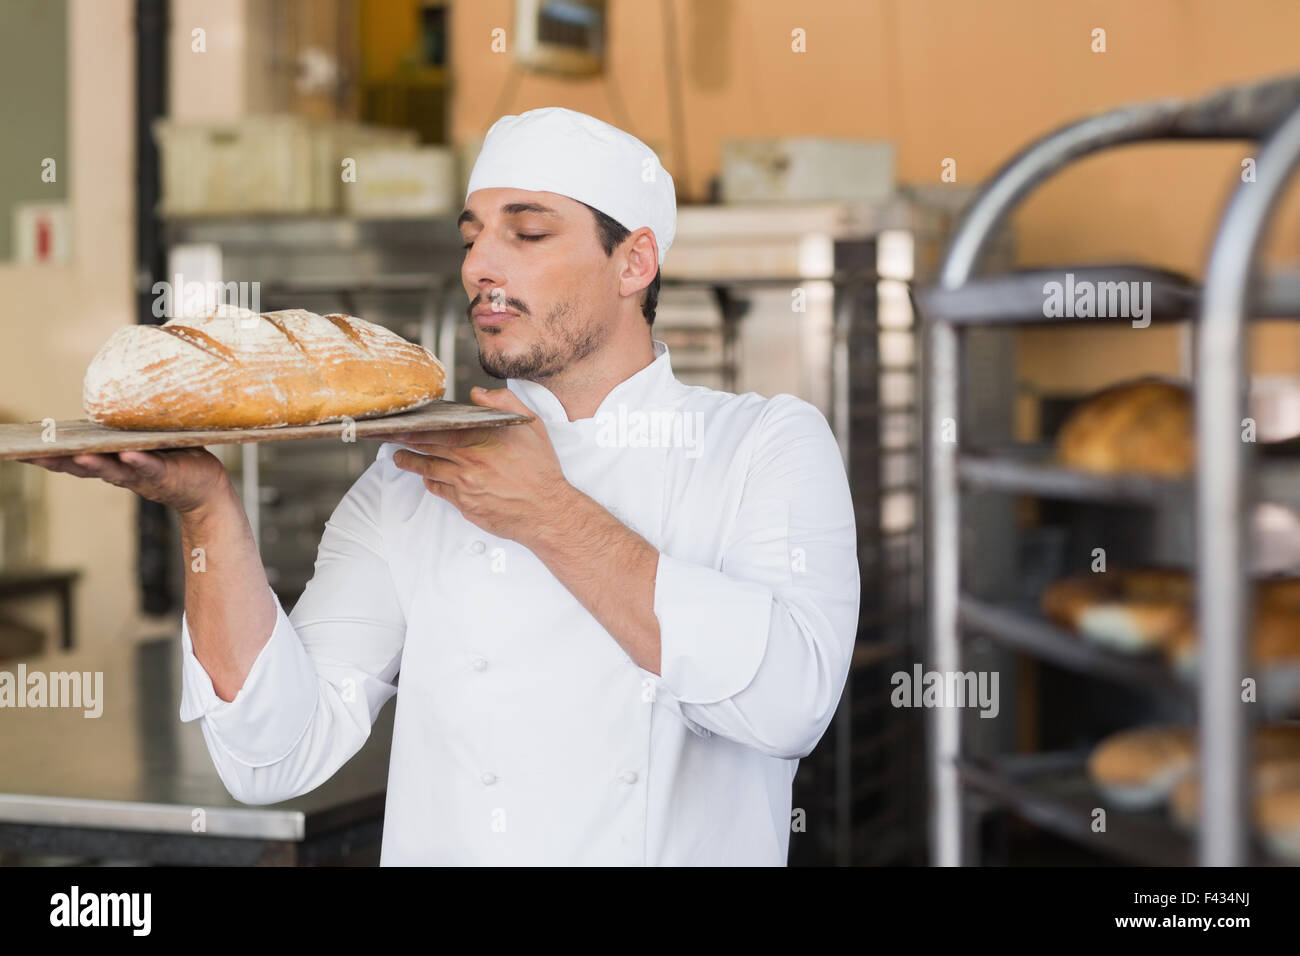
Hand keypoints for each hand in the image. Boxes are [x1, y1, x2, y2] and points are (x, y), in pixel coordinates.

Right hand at [18, 446, 232, 515]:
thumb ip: (123, 428)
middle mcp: (119, 470)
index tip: (22, 448)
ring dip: (95, 464)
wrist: (206, 486)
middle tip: (31, 454)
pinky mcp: (165, 476)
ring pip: (112, 470)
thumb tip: (107, 398)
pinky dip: (138, 463)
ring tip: (79, 455)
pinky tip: (128, 456)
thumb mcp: (143, 440)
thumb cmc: (173, 457)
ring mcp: (141, 475)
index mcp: (110, 460)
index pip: (74, 456)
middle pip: (83, 467)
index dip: (49, 454)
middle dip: (58, 460)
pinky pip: (149, 468)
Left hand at [375, 386, 572, 544]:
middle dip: (404, 440)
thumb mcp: (531, 427)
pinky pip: (439, 490)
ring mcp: (464, 485)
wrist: (547, 512)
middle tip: (388, 435)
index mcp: (482, 439)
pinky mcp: (464, 505)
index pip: (438, 427)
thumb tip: (477, 394)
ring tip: (399, 456)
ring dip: (410, 462)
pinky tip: (427, 476)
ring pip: (427, 469)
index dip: (416, 423)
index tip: (403, 419)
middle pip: (426, 447)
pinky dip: (430, 481)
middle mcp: (469, 462)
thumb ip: (504, 404)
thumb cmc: (541, 471)